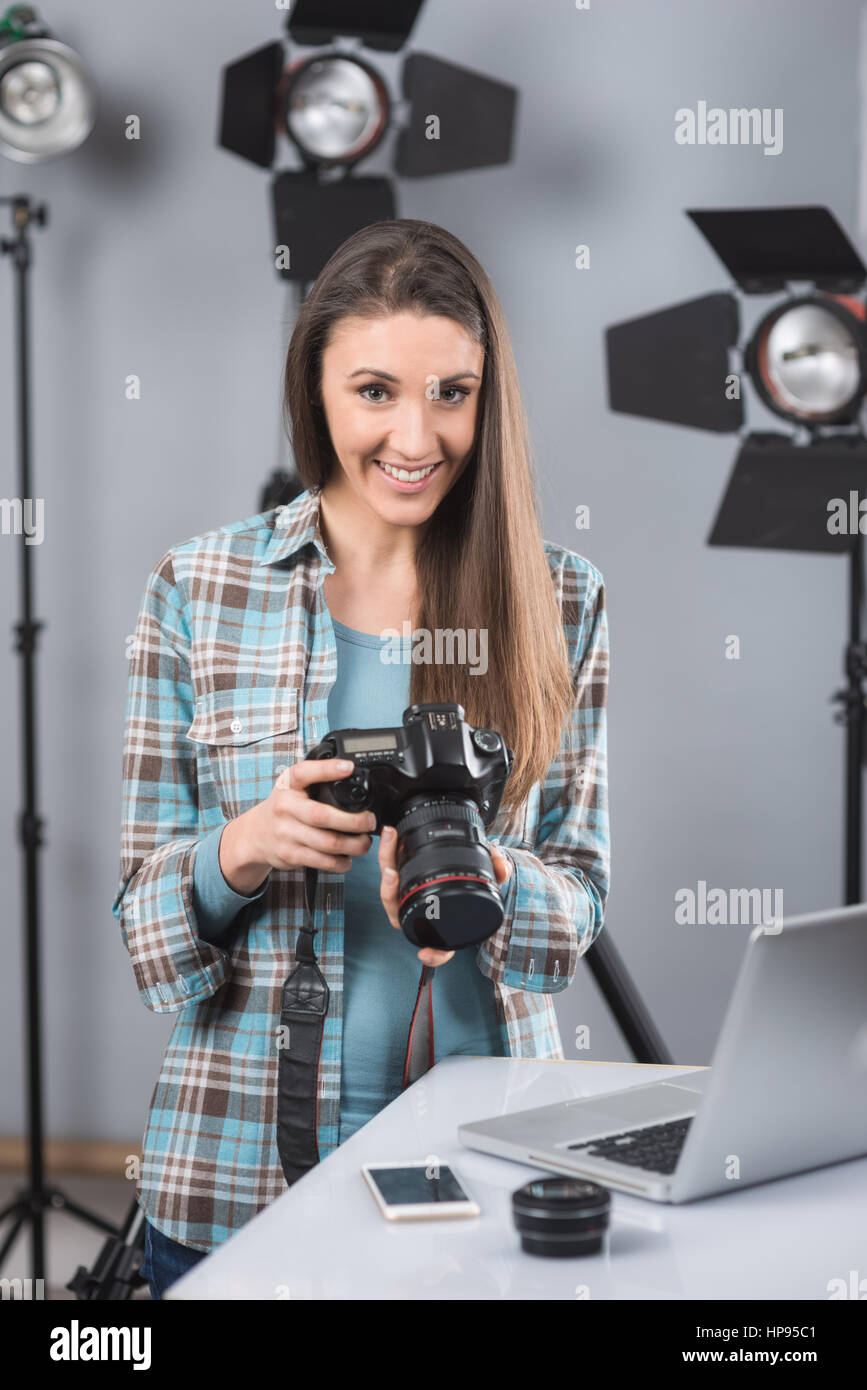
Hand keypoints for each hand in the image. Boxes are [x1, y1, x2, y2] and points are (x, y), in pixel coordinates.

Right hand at [219, 757, 374, 892]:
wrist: (255, 835)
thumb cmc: (283, 808)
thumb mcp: (291, 786)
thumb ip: (314, 779)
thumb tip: (350, 771)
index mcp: (288, 785)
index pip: (305, 773)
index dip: (327, 769)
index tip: (349, 767)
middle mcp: (285, 807)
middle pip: (323, 816)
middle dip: (354, 821)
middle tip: (370, 821)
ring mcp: (286, 833)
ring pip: (328, 843)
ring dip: (354, 845)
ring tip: (364, 842)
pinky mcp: (290, 855)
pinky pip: (323, 862)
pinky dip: (341, 862)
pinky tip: (348, 858)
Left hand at [378, 826, 512, 967]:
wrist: (466, 865)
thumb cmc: (474, 876)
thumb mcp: (488, 871)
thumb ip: (497, 869)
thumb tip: (503, 870)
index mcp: (441, 923)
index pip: (438, 947)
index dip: (433, 955)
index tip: (425, 953)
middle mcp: (420, 914)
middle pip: (398, 910)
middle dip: (390, 892)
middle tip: (392, 873)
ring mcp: (406, 897)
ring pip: (389, 887)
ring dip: (386, 862)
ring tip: (391, 841)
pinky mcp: (400, 877)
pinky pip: (389, 868)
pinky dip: (389, 852)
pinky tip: (391, 835)